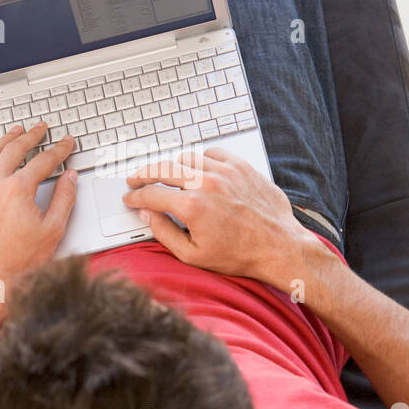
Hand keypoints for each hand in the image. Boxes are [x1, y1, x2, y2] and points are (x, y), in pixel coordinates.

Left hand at [0, 121, 77, 335]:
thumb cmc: (18, 262)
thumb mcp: (52, 231)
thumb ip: (64, 199)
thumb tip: (70, 178)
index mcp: (17, 189)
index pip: (43, 161)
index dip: (59, 149)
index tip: (67, 143)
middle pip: (14, 150)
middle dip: (30, 136)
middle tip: (40, 127)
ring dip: (4, 140)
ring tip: (14, 132)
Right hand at [122, 145, 322, 283]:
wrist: (278, 247)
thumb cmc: (241, 254)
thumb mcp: (193, 254)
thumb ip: (164, 232)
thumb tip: (148, 214)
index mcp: (192, 206)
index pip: (151, 194)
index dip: (135, 196)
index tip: (130, 198)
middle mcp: (207, 184)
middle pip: (163, 169)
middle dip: (144, 175)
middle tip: (136, 180)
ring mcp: (225, 172)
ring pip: (187, 158)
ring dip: (172, 166)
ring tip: (167, 176)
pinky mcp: (241, 167)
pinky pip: (212, 153)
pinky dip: (200, 159)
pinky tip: (197, 169)